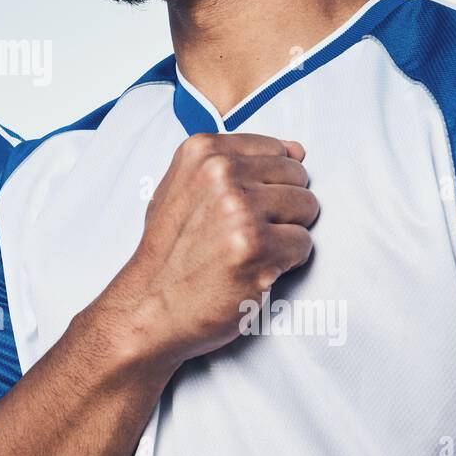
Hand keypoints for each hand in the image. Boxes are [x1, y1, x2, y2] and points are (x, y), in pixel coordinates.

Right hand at [106, 133, 318, 368]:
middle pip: (297, 177)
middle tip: (246, 234)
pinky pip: (304, 243)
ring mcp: (239, 209)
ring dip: (286, 234)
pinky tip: (253, 269)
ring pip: (306, 207)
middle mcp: (220, 173)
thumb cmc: (169, 252)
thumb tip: (298, 151)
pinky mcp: (257, 247)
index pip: (278, 150)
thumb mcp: (183, 188)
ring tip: (250, 250)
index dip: (270, 184)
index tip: (244, 207)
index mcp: (202, 151)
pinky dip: (286, 262)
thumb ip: (235, 164)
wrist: (149, 306)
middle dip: (282, 208)